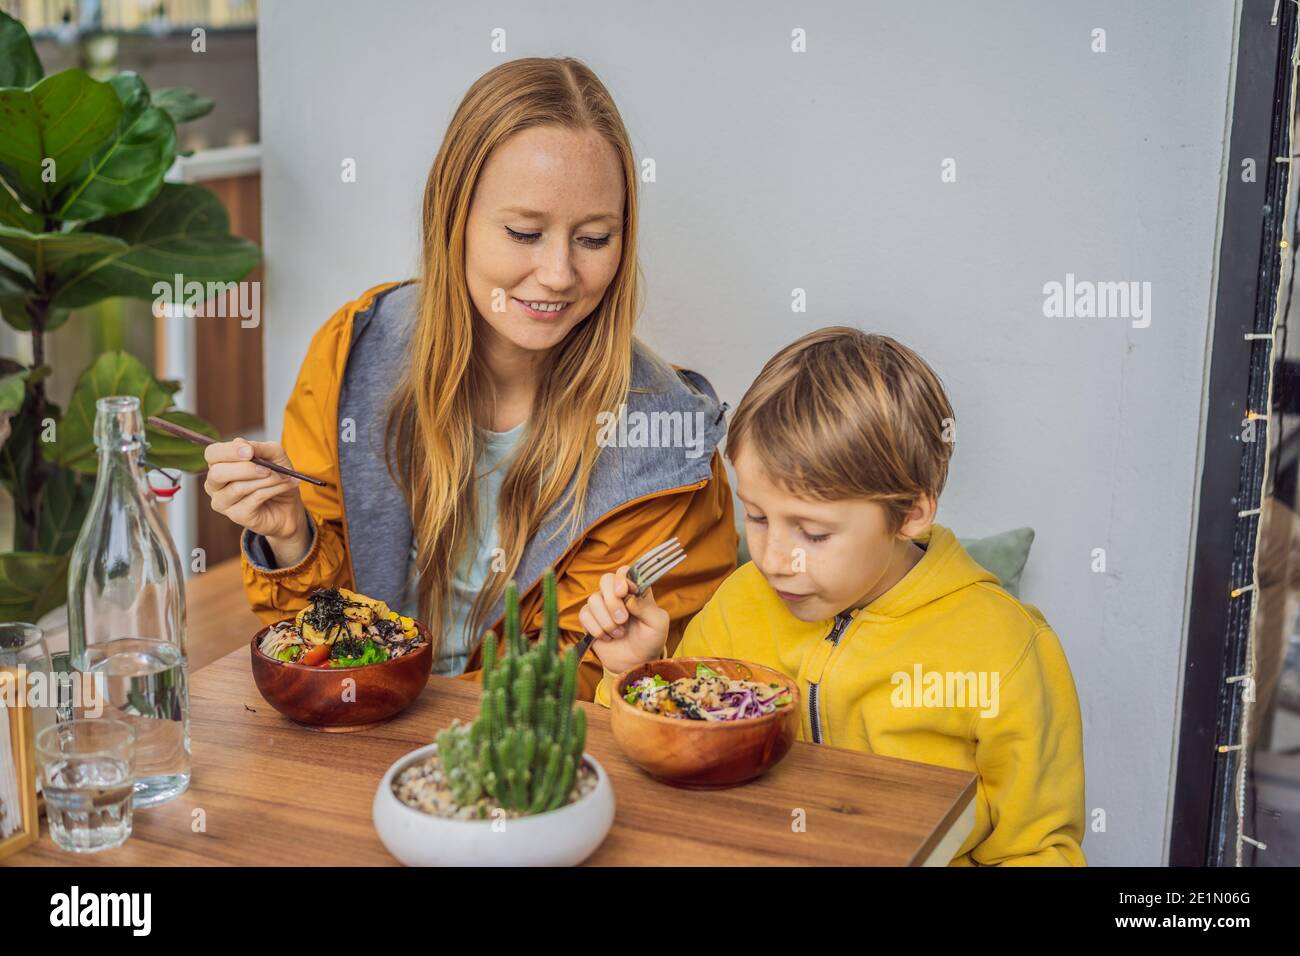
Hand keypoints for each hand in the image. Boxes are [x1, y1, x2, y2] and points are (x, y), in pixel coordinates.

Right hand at [203, 437, 308, 563]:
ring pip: (239, 487)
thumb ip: (260, 448)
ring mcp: (223, 502)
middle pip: (218, 473)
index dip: (228, 451)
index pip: (212, 454)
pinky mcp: (236, 515)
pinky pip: (254, 499)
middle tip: (268, 468)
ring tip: (284, 477)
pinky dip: (273, 489)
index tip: (250, 451)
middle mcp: (214, 484)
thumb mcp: (274, 456)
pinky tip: (284, 485)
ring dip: (266, 480)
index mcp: (219, 465)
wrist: (288, 505)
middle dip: (246, 468)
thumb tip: (241, 443)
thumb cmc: (276, 477)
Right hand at [579, 565, 669, 673]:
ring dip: (606, 620)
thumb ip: (646, 607)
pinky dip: (596, 629)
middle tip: (623, 620)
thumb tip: (629, 597)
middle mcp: (617, 595)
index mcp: (636, 590)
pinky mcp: (590, 620)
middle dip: (612, 601)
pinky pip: (584, 615)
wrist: (636, 663)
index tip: (623, 592)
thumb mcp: (658, 623)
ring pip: (593, 600)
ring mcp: (602, 606)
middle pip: (605, 580)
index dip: (621, 579)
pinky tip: (608, 637)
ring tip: (619, 633)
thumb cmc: (650, 640)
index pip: (624, 572)